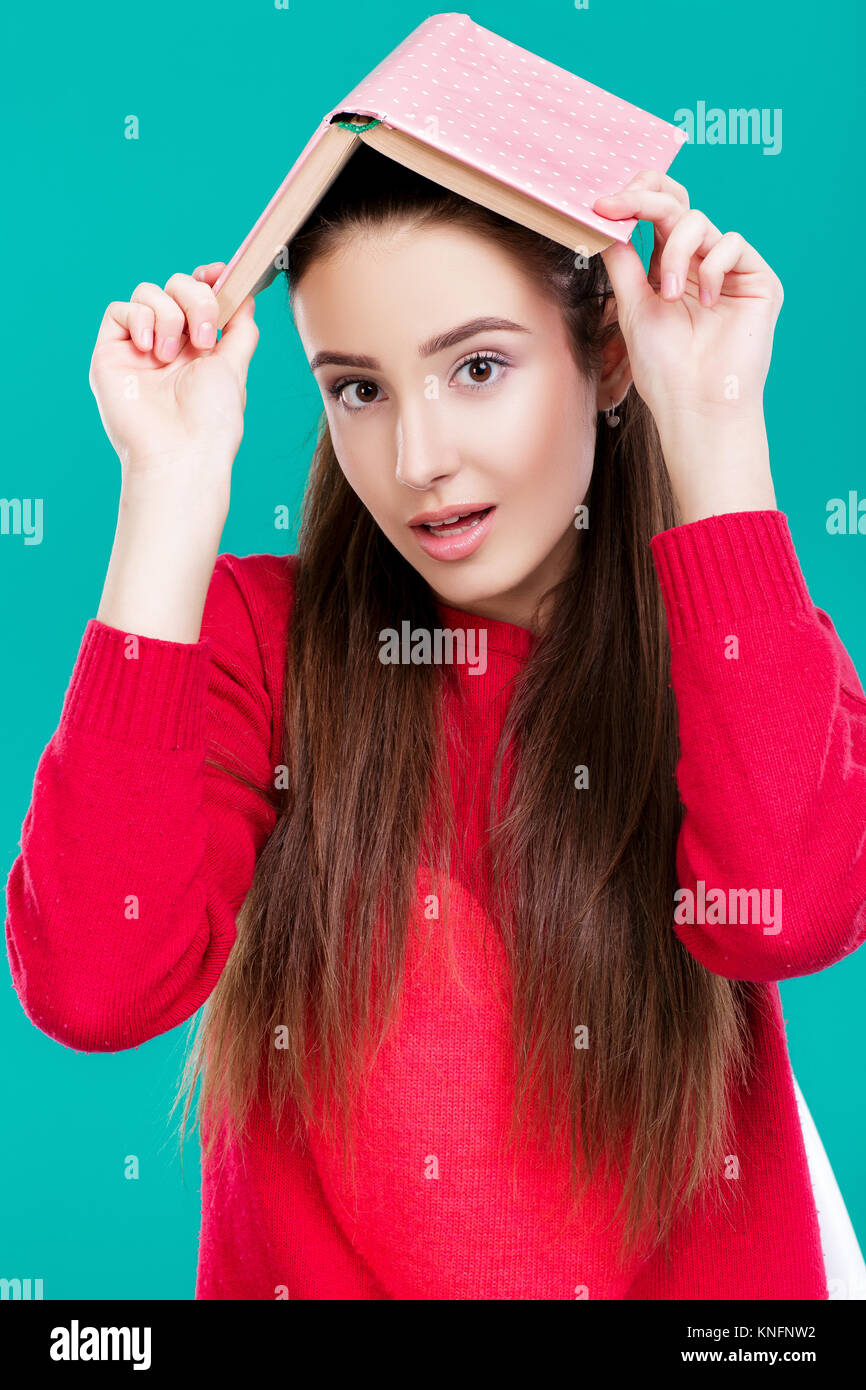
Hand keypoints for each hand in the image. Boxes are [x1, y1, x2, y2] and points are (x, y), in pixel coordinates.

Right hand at [88, 262, 257, 488]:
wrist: (181, 452)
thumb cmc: (211, 420)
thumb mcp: (235, 365)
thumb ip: (240, 327)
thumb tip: (244, 294)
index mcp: (199, 345)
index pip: (197, 294)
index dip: (206, 278)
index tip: (217, 274)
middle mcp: (168, 342)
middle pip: (176, 284)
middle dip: (195, 299)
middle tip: (204, 338)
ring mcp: (138, 346)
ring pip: (148, 292)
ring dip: (169, 316)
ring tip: (172, 355)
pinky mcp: (111, 353)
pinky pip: (119, 310)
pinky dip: (139, 320)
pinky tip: (151, 350)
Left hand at [593, 171, 782, 520]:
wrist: (695, 404)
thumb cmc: (663, 368)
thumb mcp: (631, 305)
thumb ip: (622, 260)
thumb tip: (605, 218)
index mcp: (667, 269)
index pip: (655, 217)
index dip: (632, 200)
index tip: (599, 204)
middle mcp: (698, 264)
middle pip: (676, 205)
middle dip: (645, 199)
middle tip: (619, 205)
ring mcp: (728, 269)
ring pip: (699, 221)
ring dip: (674, 251)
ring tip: (668, 293)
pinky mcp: (757, 279)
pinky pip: (732, 243)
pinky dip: (712, 266)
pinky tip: (706, 302)